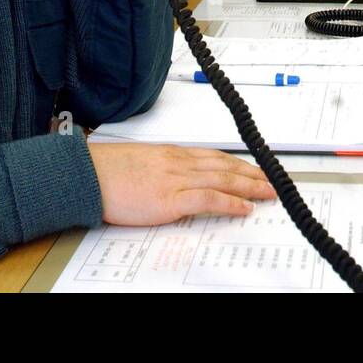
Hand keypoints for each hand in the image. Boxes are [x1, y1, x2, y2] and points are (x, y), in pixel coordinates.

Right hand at [87, 142, 276, 224]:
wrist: (88, 174)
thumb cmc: (108, 171)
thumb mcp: (142, 164)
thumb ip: (162, 170)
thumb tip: (175, 180)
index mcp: (173, 154)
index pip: (216, 156)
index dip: (240, 163)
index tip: (257, 169)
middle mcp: (180, 163)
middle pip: (227, 166)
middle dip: (254, 174)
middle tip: (275, 181)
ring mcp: (177, 180)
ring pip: (224, 179)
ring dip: (251, 187)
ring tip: (270, 193)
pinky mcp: (170, 199)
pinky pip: (208, 199)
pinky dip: (230, 203)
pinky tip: (245, 208)